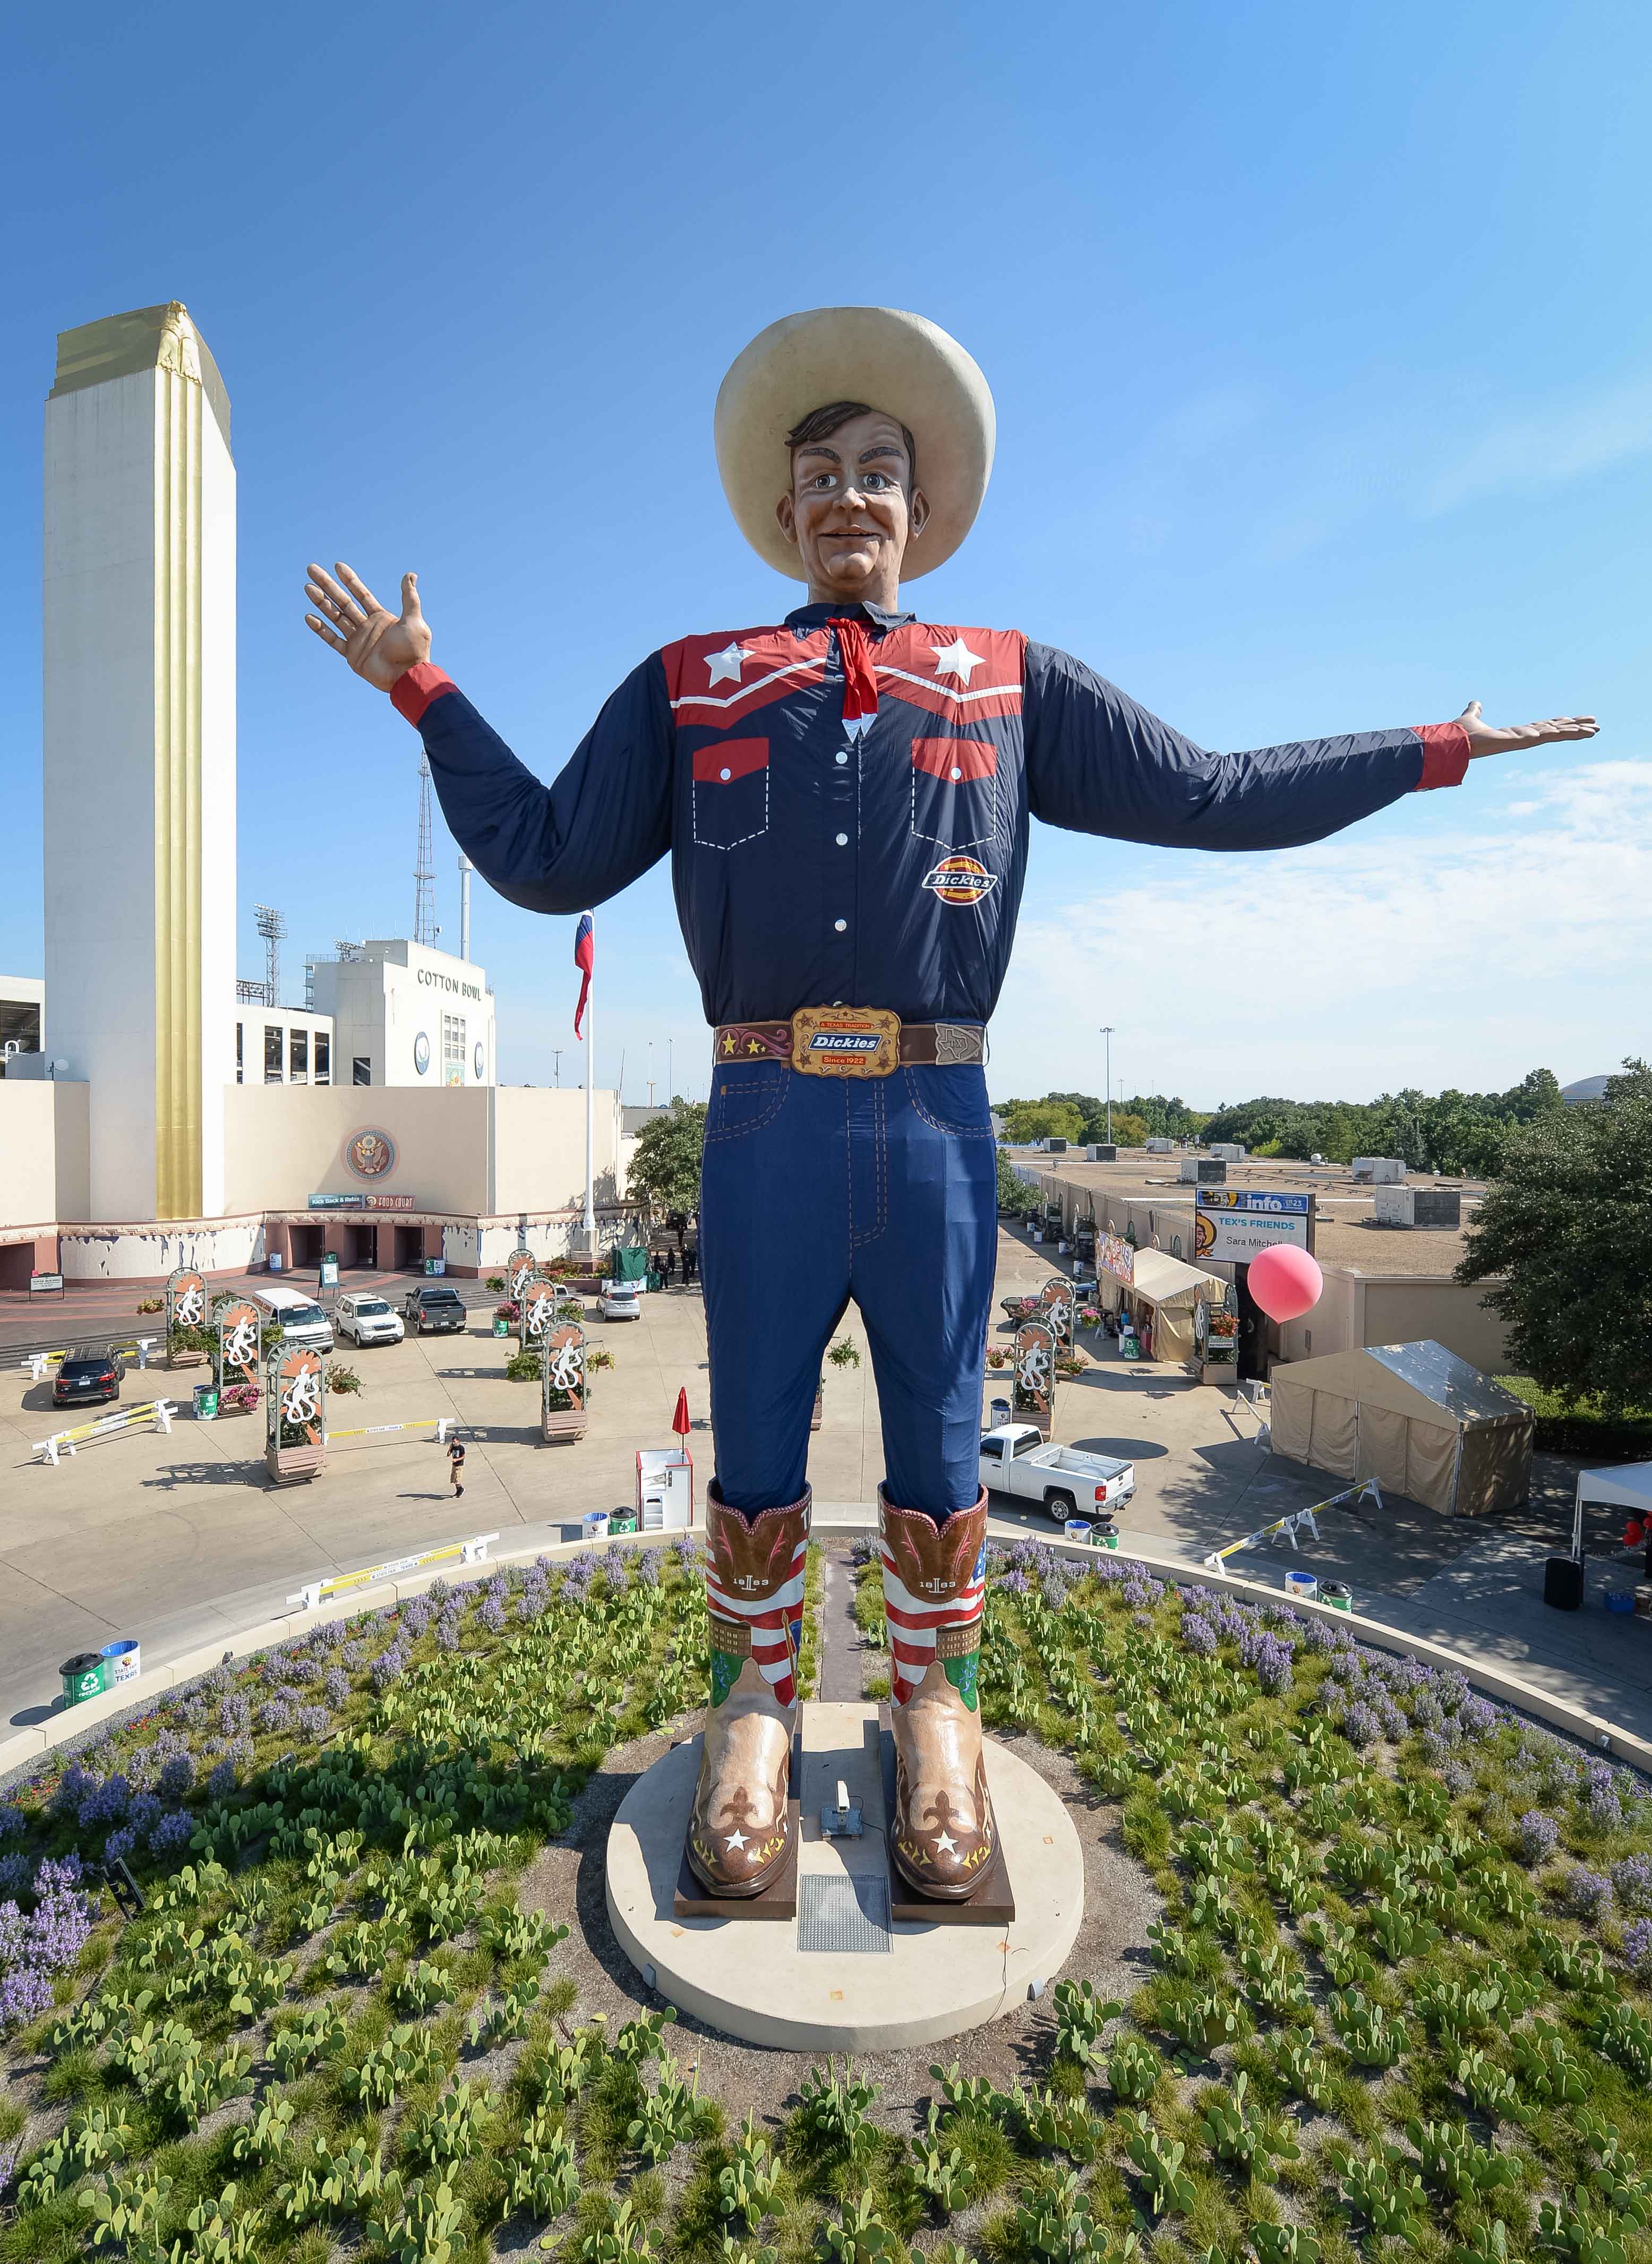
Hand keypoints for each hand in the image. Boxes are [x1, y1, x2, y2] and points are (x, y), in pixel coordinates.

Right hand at [303, 562, 430, 690]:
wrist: (407, 677)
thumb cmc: (413, 650)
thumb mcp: (414, 620)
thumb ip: (409, 598)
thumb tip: (410, 575)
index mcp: (381, 617)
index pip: (361, 594)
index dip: (350, 580)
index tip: (337, 566)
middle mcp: (367, 626)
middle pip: (343, 602)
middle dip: (328, 585)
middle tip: (312, 569)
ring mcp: (358, 640)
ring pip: (335, 617)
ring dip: (321, 602)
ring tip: (308, 588)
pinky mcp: (352, 655)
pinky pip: (333, 640)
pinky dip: (321, 630)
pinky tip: (309, 617)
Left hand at [1455, 698, 1597, 759]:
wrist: (1455, 743)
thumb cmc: (1462, 734)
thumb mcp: (1472, 716)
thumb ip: (1475, 710)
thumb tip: (1475, 703)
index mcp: (1516, 733)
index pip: (1544, 727)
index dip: (1559, 723)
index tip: (1574, 721)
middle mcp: (1523, 738)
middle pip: (1556, 731)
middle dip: (1575, 728)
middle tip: (1595, 727)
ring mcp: (1525, 740)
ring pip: (1557, 734)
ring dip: (1576, 731)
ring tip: (1595, 730)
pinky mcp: (1524, 741)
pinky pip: (1549, 736)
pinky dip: (1565, 732)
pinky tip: (1580, 730)